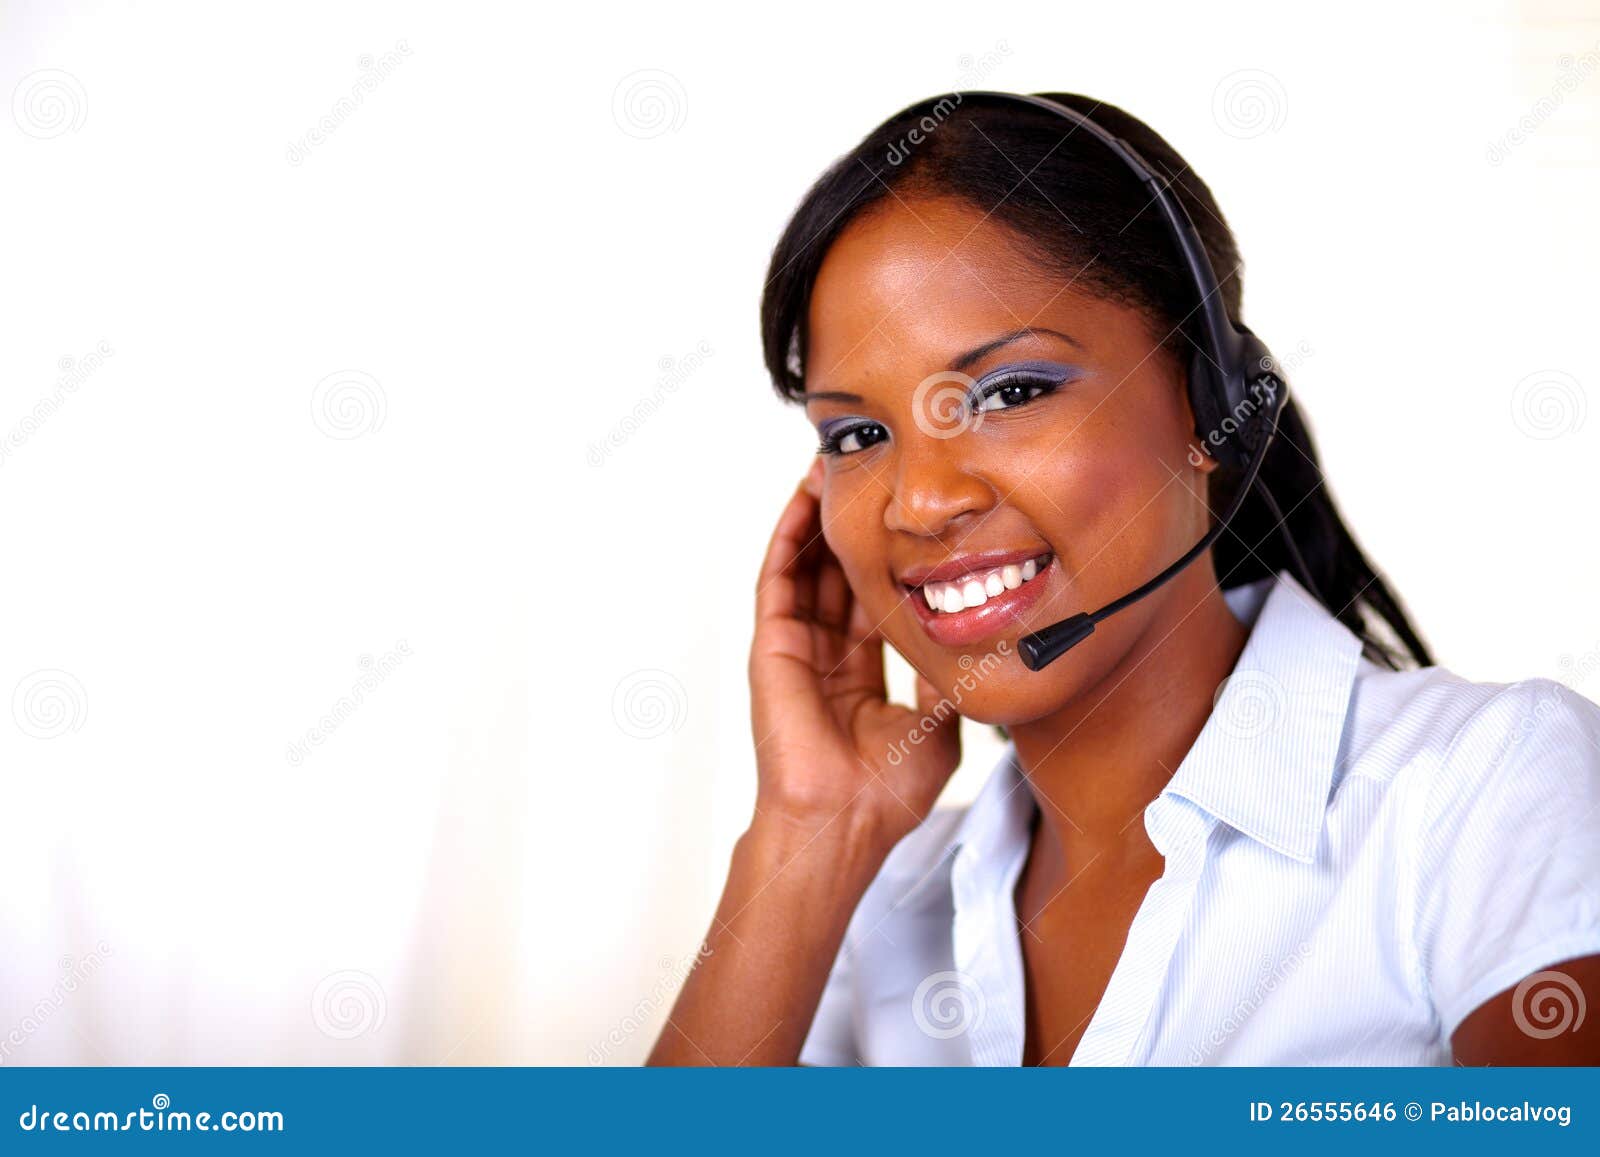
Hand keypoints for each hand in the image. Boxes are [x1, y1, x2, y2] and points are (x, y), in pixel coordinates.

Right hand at [748, 457, 961, 850]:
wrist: (844, 822)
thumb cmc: (886, 792)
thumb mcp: (937, 724)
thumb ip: (942, 677)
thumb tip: (970, 640)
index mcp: (860, 675)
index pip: (870, 598)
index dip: (885, 556)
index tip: (903, 517)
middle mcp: (825, 656)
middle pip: (836, 573)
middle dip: (849, 523)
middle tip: (866, 471)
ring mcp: (797, 650)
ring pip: (805, 566)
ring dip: (815, 516)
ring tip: (830, 466)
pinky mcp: (773, 646)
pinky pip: (778, 579)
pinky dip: (789, 535)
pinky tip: (804, 497)